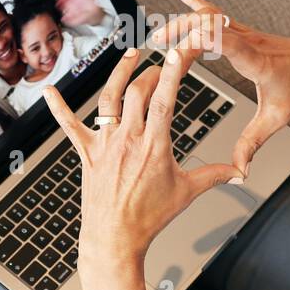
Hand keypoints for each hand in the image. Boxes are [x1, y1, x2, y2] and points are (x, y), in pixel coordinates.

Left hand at [42, 48, 239, 273]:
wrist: (115, 238)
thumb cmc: (149, 217)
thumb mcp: (187, 193)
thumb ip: (215, 176)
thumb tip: (240, 172)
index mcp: (154, 146)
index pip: (165, 100)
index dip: (173, 72)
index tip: (179, 51)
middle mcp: (127, 139)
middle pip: (137, 92)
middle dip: (152, 72)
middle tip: (164, 62)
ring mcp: (105, 144)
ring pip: (108, 99)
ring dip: (119, 73)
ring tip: (131, 54)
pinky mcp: (87, 153)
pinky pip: (70, 126)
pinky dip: (59, 108)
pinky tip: (48, 91)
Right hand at [151, 0, 289, 175]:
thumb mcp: (277, 118)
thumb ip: (254, 143)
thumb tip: (240, 170)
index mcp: (258, 62)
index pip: (231, 44)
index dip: (206, 40)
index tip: (180, 46)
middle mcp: (249, 41)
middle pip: (213, 25)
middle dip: (183, 31)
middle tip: (158, 45)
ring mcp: (244, 31)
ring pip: (211, 16)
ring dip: (183, 21)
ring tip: (158, 33)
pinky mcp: (240, 29)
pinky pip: (215, 11)